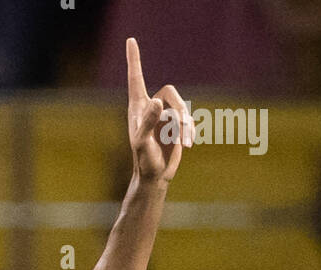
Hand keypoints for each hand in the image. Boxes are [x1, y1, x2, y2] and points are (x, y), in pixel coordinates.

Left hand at [126, 37, 192, 184]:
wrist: (154, 177)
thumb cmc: (143, 161)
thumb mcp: (142, 142)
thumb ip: (148, 122)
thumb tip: (157, 101)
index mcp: (138, 108)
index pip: (136, 78)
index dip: (134, 60)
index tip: (131, 40)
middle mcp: (151, 107)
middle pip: (170, 92)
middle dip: (180, 109)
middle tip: (183, 128)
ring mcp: (164, 115)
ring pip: (182, 106)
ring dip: (185, 124)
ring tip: (185, 143)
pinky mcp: (175, 125)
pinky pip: (188, 118)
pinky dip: (190, 130)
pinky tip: (188, 144)